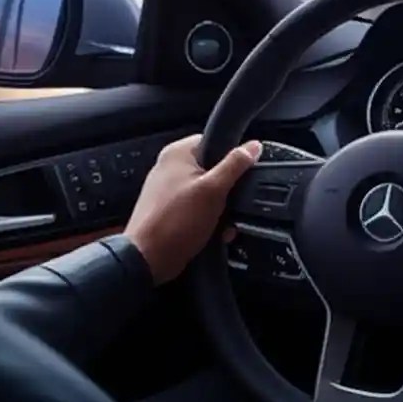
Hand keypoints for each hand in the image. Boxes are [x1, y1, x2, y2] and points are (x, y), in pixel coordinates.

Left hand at [125, 135, 260, 284]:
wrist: (148, 260)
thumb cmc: (176, 222)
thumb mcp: (214, 190)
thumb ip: (235, 165)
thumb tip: (253, 146)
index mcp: (177, 154)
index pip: (213, 141)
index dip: (231, 157)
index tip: (242, 173)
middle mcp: (170, 168)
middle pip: (213, 170)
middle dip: (227, 190)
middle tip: (231, 204)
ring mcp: (169, 191)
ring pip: (207, 192)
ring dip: (221, 209)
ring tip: (223, 224)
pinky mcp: (170, 211)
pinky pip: (197, 209)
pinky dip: (209, 219)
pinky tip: (215, 233)